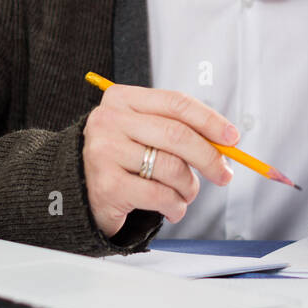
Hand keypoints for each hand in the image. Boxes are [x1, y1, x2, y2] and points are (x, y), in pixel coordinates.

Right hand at [83, 84, 236, 236]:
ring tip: (186, 194)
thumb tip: (226, 143)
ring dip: (190, 187)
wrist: (75, 188)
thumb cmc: (120, 158)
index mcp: (122, 99)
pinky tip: (173, 208)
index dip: (210, 120)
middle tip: (224, 174)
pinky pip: (159, 195)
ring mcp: (105, 152)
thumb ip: (179, 130)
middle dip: (209, 157)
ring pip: (172, 168)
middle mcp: (110, 121)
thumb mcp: (143, 132)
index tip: (232, 138)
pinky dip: (175, 206)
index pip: (176, 103)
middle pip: (177, 135)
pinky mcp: (107, 186)